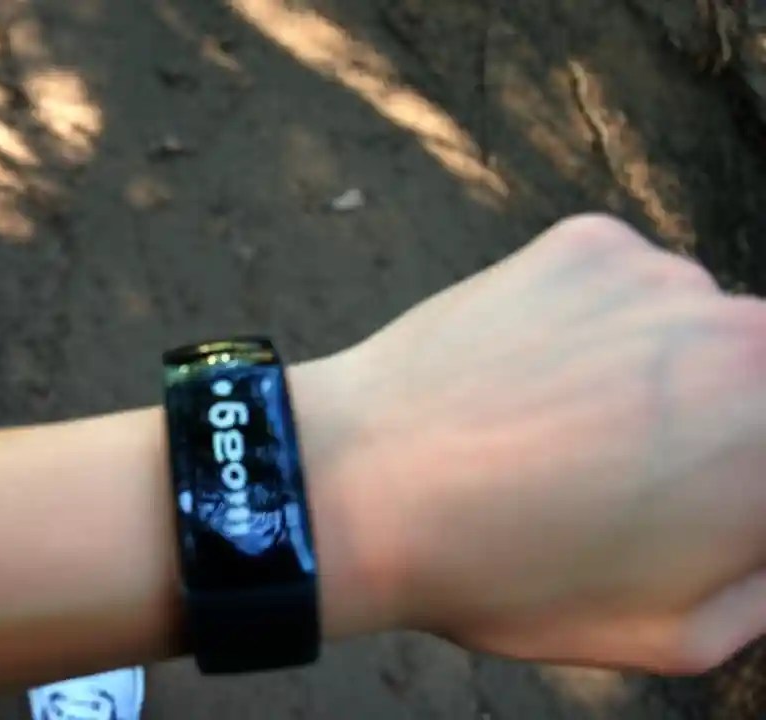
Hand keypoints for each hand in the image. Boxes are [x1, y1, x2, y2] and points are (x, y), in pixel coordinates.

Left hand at [302, 214, 765, 673]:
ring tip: (557, 427)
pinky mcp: (593, 242)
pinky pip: (625, 287)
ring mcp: (669, 278)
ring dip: (658, 371)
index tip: (688, 499)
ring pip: (695, 329)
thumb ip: (765, 586)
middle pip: (760, 382)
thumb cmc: (508, 574)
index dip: (735, 485)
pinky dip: (593, 323)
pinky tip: (525, 375)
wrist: (359, 484)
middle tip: (621, 469)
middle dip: (718, 428)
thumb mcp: (674, 636)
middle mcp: (755, 340)